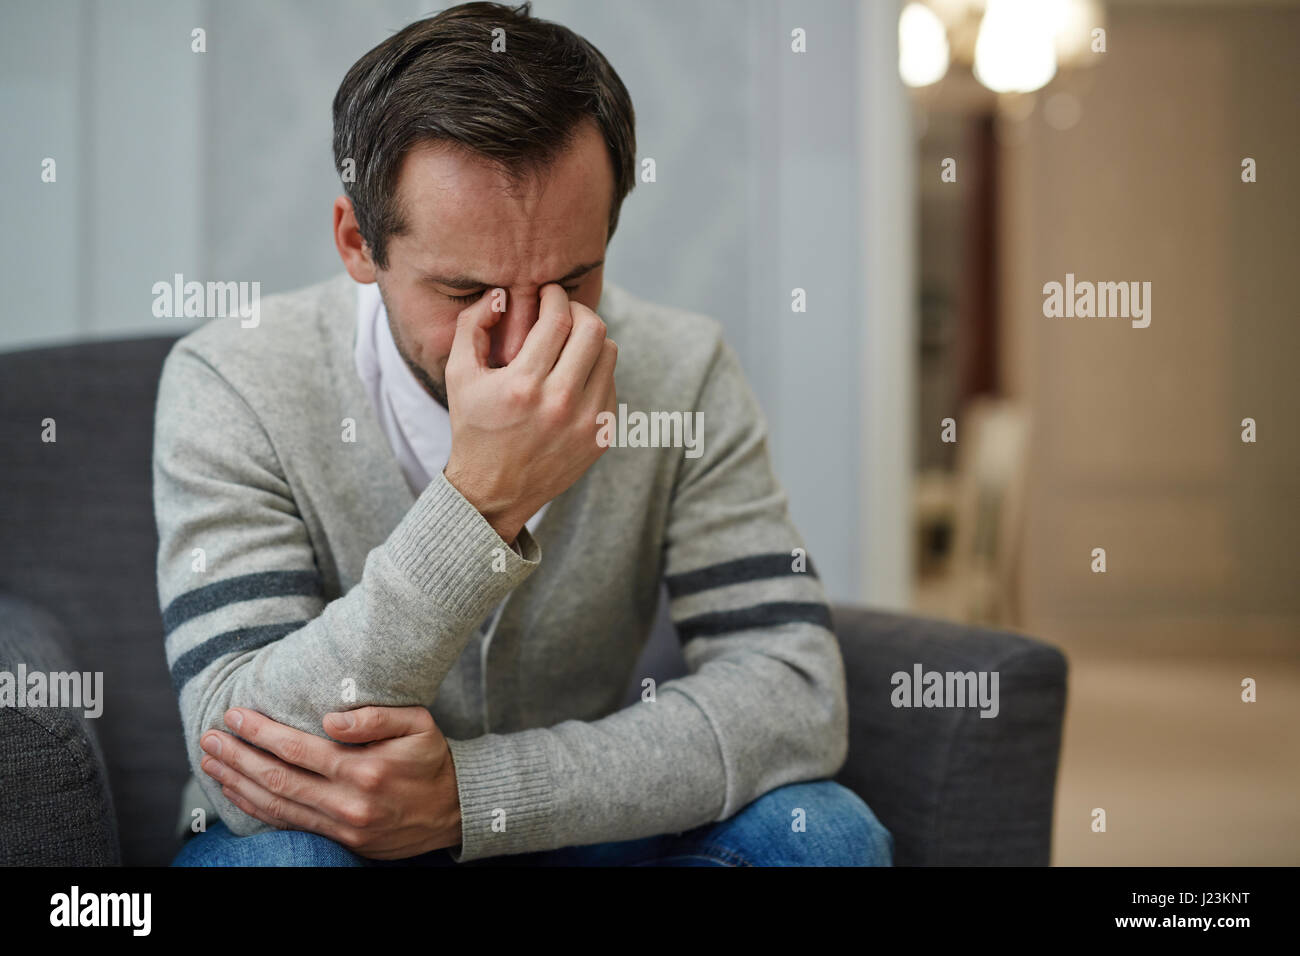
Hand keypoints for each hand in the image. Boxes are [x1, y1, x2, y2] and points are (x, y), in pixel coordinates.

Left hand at [199, 705, 460, 859]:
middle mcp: (348, 802)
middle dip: (237, 757)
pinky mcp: (342, 841)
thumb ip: (374, 717)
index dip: (260, 732)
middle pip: (276, 779)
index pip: (297, 749)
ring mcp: (343, 827)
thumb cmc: (433, 759)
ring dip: (238, 784)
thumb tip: (328, 719)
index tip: (235, 715)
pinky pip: (290, 825)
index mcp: (364, 769)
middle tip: (208, 738)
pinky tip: (238, 792)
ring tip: (211, 763)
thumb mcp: (418, 724)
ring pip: (276, 807)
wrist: (456, 809)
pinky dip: (257, 809)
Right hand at [442, 283, 617, 542]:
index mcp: (523, 385)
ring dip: (590, 340)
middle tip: (563, 311)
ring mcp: (586, 422)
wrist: (495, 490)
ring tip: (570, 342)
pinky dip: (596, 371)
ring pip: (609, 354)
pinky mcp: (601, 436)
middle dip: (578, 310)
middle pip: (593, 330)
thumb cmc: (474, 427)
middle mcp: (560, 404)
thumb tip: (501, 294)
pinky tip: (574, 375)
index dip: (555, 296)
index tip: (548, 293)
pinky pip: (611, 383)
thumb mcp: (458, 376)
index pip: (558, 320)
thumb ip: (472, 326)